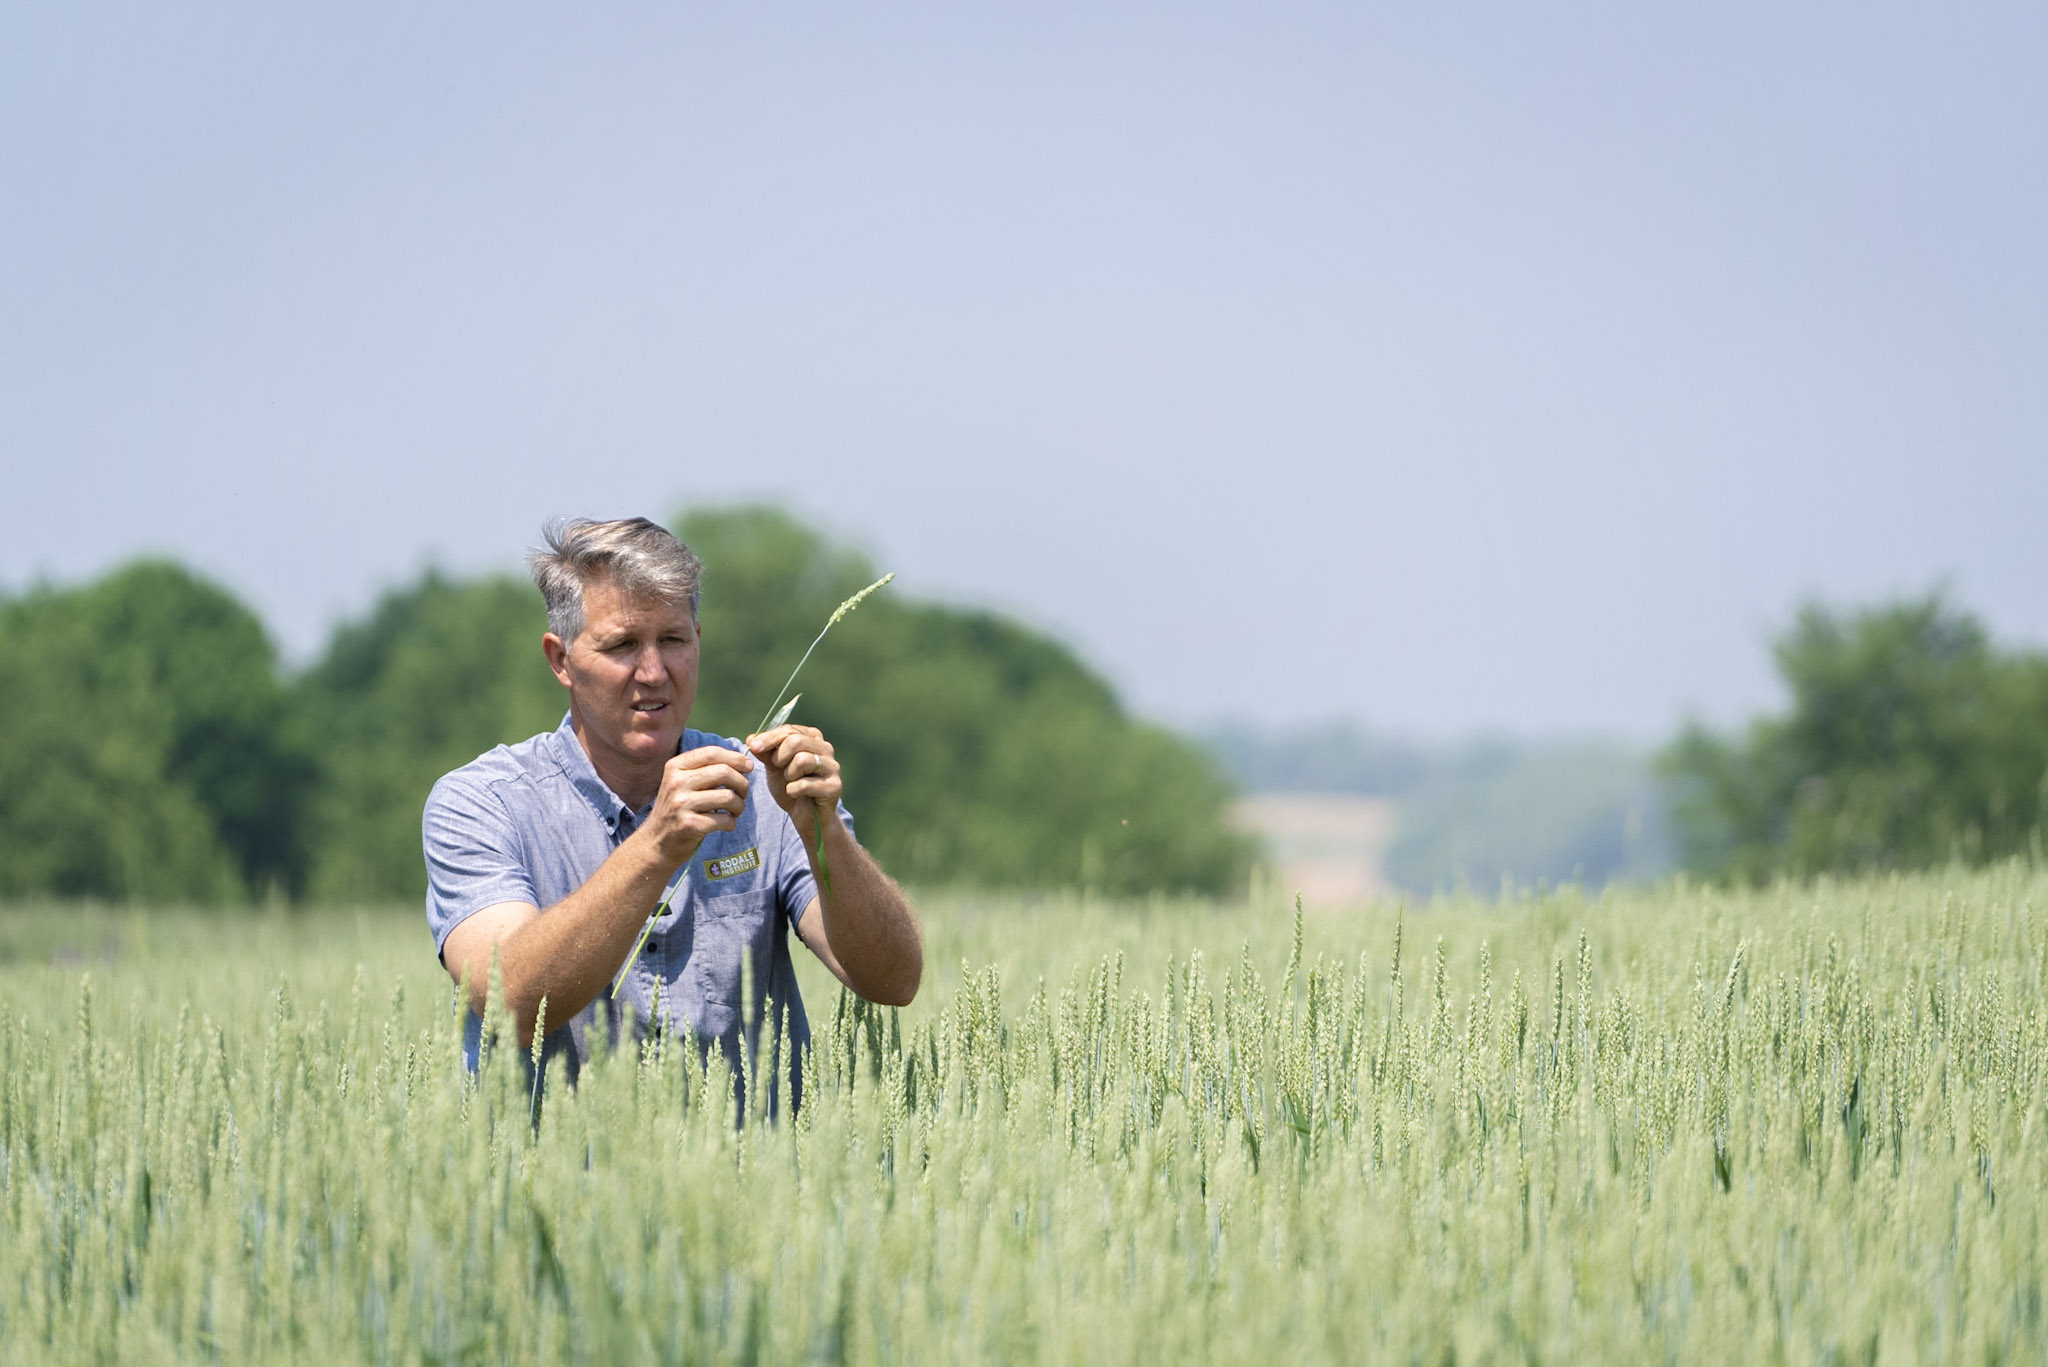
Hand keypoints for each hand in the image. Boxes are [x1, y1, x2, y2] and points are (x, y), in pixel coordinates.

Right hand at [644, 745, 753, 862]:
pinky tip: (727, 824)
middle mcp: (677, 782)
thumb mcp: (682, 782)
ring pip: (728, 796)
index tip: (748, 767)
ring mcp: (681, 804)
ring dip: (739, 805)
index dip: (736, 758)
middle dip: (742, 783)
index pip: (712, 753)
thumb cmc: (678, 809)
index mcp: (676, 767)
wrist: (656, 841)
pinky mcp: (689, 825)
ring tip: (736, 811)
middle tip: (743, 794)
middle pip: (724, 772)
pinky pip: (724, 819)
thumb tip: (744, 762)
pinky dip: (732, 823)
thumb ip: (706, 769)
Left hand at [745, 724, 842, 817]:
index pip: (789, 730)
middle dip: (779, 757)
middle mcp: (826, 748)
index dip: (769, 737)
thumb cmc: (791, 787)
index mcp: (812, 738)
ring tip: (791, 782)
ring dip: (788, 774)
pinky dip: (793, 791)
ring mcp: (833, 767)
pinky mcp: (834, 786)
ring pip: (802, 760)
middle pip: (796, 741)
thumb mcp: (773, 768)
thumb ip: (765, 753)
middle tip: (777, 768)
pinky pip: (805, 784)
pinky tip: (797, 794)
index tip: (754, 746)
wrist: (805, 816)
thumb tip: (751, 738)